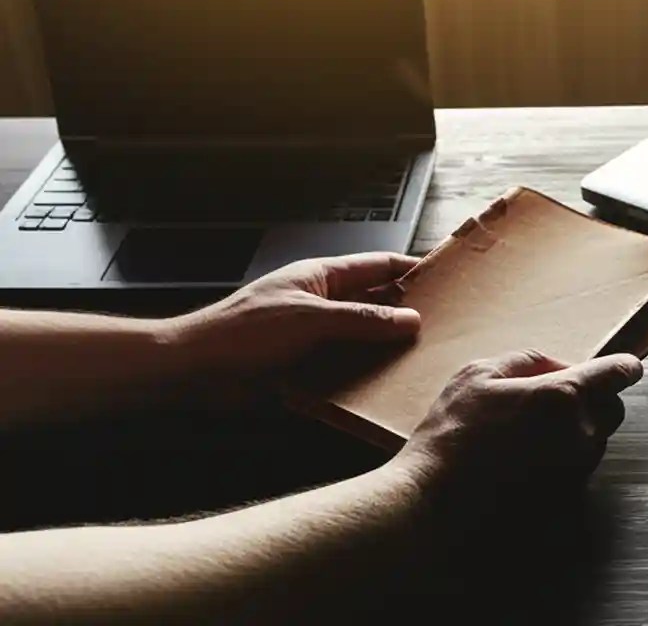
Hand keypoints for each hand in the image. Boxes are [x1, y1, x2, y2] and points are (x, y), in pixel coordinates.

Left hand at [174, 252, 422, 375]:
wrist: (196, 370)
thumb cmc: (244, 332)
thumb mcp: (312, 320)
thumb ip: (364, 318)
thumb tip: (412, 319)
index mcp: (322, 276)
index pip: (379, 265)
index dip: (413, 269)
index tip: (448, 279)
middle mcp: (322, 301)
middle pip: (376, 300)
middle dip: (407, 312)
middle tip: (446, 326)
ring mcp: (314, 333)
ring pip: (363, 335)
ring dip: (386, 347)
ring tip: (423, 358)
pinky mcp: (306, 363)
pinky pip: (346, 364)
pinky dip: (365, 372)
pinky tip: (386, 385)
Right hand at [393, 350, 642, 505]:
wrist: (434, 502)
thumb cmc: (451, 437)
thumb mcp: (478, 375)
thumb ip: (527, 361)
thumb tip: (557, 366)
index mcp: (562, 397)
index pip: (618, 374)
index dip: (623, 367)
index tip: (626, 367)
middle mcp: (579, 435)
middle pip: (613, 409)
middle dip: (595, 399)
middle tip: (558, 400)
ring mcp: (576, 472)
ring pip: (596, 442)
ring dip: (578, 431)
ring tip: (531, 434)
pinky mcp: (567, 501)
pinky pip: (578, 471)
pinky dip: (563, 461)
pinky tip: (527, 462)